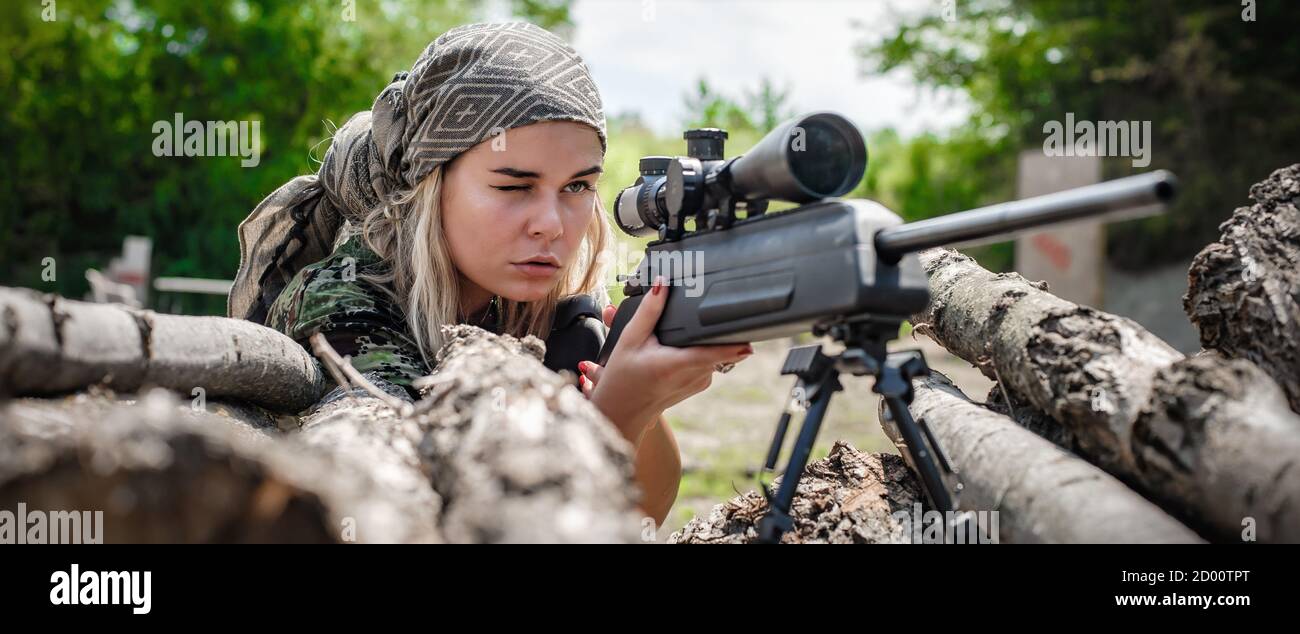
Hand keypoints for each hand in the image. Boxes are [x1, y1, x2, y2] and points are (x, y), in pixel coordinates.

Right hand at [580, 276, 752, 442]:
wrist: (622, 411)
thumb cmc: (623, 378)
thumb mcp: (630, 340)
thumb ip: (649, 311)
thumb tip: (662, 285)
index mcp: (677, 364)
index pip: (716, 352)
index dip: (736, 344)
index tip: (750, 335)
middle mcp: (694, 375)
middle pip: (717, 344)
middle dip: (710, 330)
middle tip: (692, 321)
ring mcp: (700, 382)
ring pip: (713, 351)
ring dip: (702, 341)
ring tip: (676, 340)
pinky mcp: (701, 384)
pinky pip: (709, 360)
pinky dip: (699, 351)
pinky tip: (678, 350)